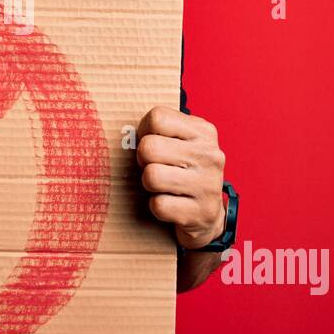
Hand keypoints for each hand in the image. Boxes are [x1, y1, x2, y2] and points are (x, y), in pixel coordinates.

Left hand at [136, 105, 226, 249]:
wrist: (208, 216)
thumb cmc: (186, 172)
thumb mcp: (183, 143)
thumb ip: (162, 130)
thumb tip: (125, 128)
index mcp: (203, 132)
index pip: (157, 118)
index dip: (144, 131)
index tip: (150, 142)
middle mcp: (209, 155)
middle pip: (148, 148)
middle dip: (143, 160)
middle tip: (154, 166)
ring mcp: (207, 184)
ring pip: (151, 176)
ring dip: (149, 183)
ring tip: (161, 185)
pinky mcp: (200, 212)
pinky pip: (158, 205)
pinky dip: (156, 206)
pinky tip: (169, 203)